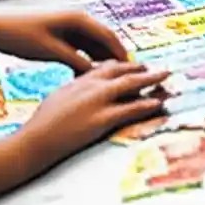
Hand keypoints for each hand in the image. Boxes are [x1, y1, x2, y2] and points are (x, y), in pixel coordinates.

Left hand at [0, 9, 127, 73]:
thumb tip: (96, 75)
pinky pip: (80, 47)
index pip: (108, 36)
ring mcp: (67, 25)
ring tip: (110, 80)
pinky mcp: (58, 33)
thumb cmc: (20, 35)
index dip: (122, 54)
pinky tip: (87, 75)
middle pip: (103, 39)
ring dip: (100, 60)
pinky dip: (86, 59)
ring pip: (92, 44)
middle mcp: (75, 18)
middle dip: (114, 58)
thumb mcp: (51, 51)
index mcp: (77, 18)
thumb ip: (76, 62)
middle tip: (127, 78)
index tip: (133, 71)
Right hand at [18, 61, 169, 164]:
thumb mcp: (60, 97)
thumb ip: (76, 89)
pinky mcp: (102, 119)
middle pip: (124, 71)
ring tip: (168, 79)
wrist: (36, 140)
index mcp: (81, 79)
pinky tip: (158, 103)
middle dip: (144, 69)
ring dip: (153, 81)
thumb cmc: (43, 123)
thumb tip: (83, 88)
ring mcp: (98, 100)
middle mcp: (91, 84)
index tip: (138, 65)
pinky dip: (147, 104)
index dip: (126, 65)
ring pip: (132, 86)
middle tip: (161, 68)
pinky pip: (130, 109)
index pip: (108, 65)